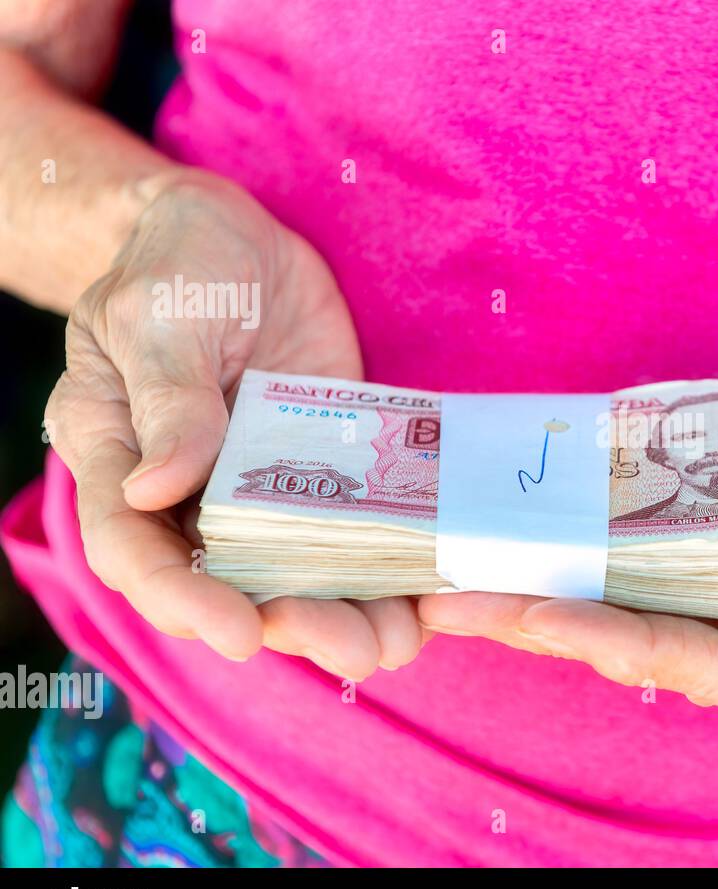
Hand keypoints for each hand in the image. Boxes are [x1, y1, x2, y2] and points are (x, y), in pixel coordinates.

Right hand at [45, 170, 425, 678]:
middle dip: (290, 623)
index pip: (133, 549)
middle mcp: (185, 492)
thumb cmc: (182, 261)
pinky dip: (383, 566)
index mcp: (118, 456)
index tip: (239, 632)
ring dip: (345, 613)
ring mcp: (257, 488)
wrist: (246, 236)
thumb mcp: (163, 316)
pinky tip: (425, 592)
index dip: (183, 598)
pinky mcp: (321, 473)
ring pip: (292, 572)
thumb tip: (153, 490)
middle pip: (226, 582)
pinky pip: (348, 530)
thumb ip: (168, 398)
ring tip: (395, 643)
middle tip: (351, 650)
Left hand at [418, 371, 717, 705]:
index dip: (626, 648)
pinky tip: (528, 498)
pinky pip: (647, 525)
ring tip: (459, 559)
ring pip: (629, 583)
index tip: (544, 623)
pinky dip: (589, 520)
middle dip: (549, 621)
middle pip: (641, 630)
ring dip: (548, 576)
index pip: (707, 661)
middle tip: (451, 601)